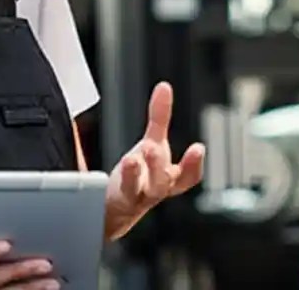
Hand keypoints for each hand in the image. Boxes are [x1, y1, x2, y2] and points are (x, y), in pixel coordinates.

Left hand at [104, 81, 204, 240]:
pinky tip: (101, 167)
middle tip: (152, 148)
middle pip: (160, 182)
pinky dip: (106, 182)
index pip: (187, 176)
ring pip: (135, 190)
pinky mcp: (111, 200)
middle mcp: (152, 189)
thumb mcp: (153, 144)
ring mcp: (131, 196)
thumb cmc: (142, 175)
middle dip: (158, 166)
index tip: (197, 148)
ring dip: (133, 175)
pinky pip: (110, 191)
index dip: (193, 164)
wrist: (117, 212)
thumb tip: (164, 86)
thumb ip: (160, 117)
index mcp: (167, 177)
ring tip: (129, 160)